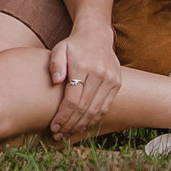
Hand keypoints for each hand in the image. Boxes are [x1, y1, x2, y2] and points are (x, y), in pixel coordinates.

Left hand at [46, 24, 122, 138]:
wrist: (96, 35)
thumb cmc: (73, 46)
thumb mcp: (59, 49)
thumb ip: (55, 63)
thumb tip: (56, 80)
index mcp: (83, 66)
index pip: (73, 99)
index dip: (63, 116)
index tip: (54, 126)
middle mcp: (100, 74)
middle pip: (85, 108)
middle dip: (71, 124)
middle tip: (59, 134)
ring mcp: (111, 80)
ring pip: (96, 111)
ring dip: (82, 125)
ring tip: (69, 133)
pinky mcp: (117, 84)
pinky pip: (105, 107)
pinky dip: (94, 119)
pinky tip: (82, 125)